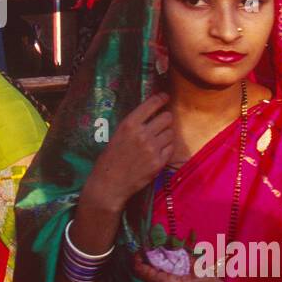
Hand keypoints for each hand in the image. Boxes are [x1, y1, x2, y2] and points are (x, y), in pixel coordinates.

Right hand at [82, 92, 172, 211]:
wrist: (110, 183)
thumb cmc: (110, 158)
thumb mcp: (118, 135)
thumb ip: (134, 124)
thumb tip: (151, 113)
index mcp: (129, 124)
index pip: (152, 104)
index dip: (161, 98)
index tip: (165, 97)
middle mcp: (142, 134)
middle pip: (167, 117)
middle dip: (165, 119)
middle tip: (161, 124)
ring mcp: (152, 148)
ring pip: (171, 133)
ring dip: (166, 134)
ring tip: (157, 140)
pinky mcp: (159, 162)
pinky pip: (171, 148)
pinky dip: (167, 148)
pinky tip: (158, 152)